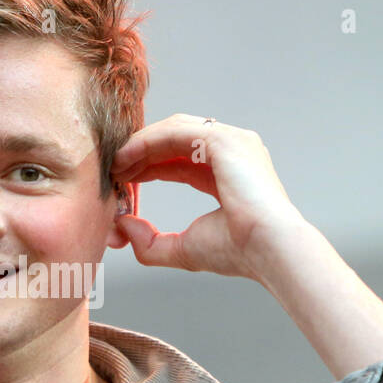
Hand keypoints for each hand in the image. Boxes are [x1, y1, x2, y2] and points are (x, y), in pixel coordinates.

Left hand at [110, 113, 305, 279]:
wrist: (270, 250)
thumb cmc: (240, 252)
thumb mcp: (184, 249)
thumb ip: (151, 243)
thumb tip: (124, 227)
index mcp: (228, 174)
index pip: (180, 160)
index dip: (148, 166)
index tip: (122, 179)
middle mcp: (233, 152)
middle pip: (175, 139)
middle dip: (141, 152)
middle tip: (113, 168)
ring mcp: (232, 141)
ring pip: (173, 130)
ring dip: (140, 144)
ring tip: (115, 163)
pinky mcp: (225, 140)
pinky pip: (176, 131)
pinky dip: (148, 141)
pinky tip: (127, 157)